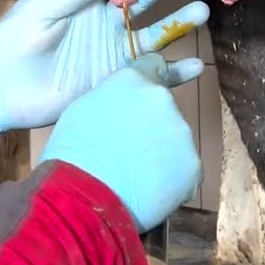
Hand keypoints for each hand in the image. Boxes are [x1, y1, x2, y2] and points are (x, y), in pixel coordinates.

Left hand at [0, 0, 206, 147]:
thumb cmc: (12, 41)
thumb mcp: (40, 8)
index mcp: (86, 0)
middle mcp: (105, 23)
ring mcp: (113, 53)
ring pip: (154, 34)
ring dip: (178, 23)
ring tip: (201, 11)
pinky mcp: (115, 82)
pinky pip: (150, 75)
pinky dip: (173, 73)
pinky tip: (195, 66)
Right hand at [40, 54, 201, 231]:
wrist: (83, 198)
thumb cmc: (71, 154)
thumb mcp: (84, 109)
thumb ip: (112, 99)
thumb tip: (124, 107)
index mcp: (133, 81)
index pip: (153, 67)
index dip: (146, 85)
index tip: (142, 99)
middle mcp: (163, 100)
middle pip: (163, 109)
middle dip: (150, 126)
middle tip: (125, 150)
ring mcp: (181, 134)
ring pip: (174, 141)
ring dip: (160, 154)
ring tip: (133, 175)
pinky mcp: (193, 166)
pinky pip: (183, 171)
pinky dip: (170, 181)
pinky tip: (147, 191)